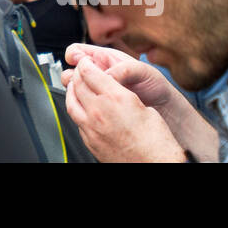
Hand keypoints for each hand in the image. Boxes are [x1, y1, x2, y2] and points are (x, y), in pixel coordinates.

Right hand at [62, 42, 175, 111]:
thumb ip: (123, 70)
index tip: (75, 61)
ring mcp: (100, 91)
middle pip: (73, 71)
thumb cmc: (156, 86)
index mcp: (107, 59)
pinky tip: (91, 107)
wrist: (165, 110)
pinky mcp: (101, 107)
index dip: (74, 55)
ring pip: (76, 89)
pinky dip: (84, 105)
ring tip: (85, 94)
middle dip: (71, 75)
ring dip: (75, 90)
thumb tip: (107, 75)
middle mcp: (100, 74)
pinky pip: (85, 105)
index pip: (79, 52)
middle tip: (78, 81)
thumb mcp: (142, 71)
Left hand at [64, 56, 184, 161]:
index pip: (90, 72)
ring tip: (76, 87)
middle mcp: (99, 112)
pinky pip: (76, 121)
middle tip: (80, 70)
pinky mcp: (90, 142)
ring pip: (71, 103)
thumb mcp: (144, 106)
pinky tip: (83, 110)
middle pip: (78, 85)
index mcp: (115, 99)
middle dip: (77, 74)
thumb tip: (113, 87)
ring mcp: (91, 128)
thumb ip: (123, 93)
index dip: (86, 63)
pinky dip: (77, 110)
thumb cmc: (156, 141)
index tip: (86, 61)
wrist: (154, 166)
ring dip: (72, 92)